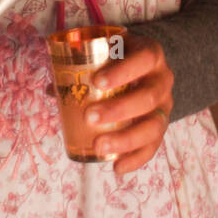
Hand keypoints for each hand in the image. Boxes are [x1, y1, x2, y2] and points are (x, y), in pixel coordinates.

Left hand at [84, 35, 173, 175]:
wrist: (143, 66)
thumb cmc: (117, 57)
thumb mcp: (106, 49)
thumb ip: (81, 63)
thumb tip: (52, 89)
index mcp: (150, 53)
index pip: (143, 59)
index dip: (122, 71)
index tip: (96, 82)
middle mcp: (163, 79)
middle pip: (148, 96)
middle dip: (118, 109)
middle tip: (89, 117)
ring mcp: (165, 105)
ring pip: (154, 126)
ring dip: (126, 139)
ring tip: (99, 147)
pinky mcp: (162, 126)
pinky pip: (153, 146)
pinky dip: (135, 159)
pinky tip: (116, 167)